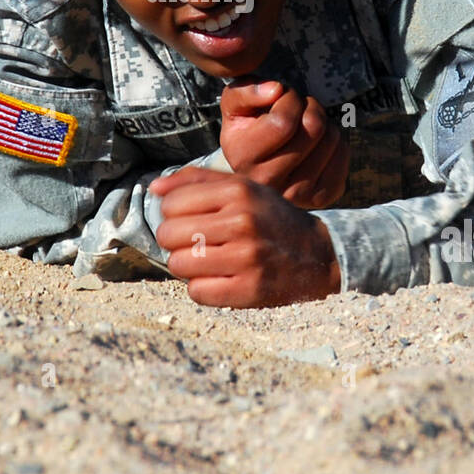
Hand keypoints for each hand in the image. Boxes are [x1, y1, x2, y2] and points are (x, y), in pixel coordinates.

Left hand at [150, 166, 341, 307]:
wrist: (319, 255)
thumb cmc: (271, 218)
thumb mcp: (242, 188)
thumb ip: (196, 181)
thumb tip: (154, 188)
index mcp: (238, 191)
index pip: (171, 203)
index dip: (174, 213)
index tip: (191, 219)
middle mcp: (242, 221)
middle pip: (168, 234)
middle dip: (176, 240)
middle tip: (197, 242)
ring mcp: (246, 258)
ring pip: (179, 264)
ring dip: (188, 265)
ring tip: (208, 260)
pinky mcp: (250, 290)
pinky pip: (197, 292)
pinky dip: (202, 288)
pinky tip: (220, 278)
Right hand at [219, 77, 349, 208]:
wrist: (258, 167)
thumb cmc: (248, 130)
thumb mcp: (235, 106)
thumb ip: (246, 90)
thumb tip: (276, 90)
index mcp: (242, 157)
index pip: (284, 121)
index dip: (290, 99)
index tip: (283, 98)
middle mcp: (268, 182)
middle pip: (313, 128)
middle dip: (310, 107)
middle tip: (299, 110)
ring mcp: (296, 194)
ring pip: (331, 139)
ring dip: (323, 122)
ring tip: (306, 127)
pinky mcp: (321, 197)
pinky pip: (343, 154)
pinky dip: (335, 140)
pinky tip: (317, 144)